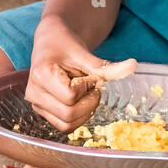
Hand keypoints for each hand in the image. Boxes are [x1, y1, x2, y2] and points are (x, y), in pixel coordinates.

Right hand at [25, 16, 136, 132]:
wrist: (51, 42)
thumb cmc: (65, 45)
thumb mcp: (85, 53)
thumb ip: (106, 67)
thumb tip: (133, 66)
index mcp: (41, 74)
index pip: (70, 96)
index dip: (86, 87)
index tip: (87, 75)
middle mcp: (34, 92)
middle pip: (68, 114)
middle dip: (88, 102)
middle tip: (91, 86)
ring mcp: (36, 104)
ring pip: (66, 125)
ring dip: (84, 112)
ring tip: (85, 93)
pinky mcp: (41, 111)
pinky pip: (64, 126)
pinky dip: (78, 117)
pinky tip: (80, 100)